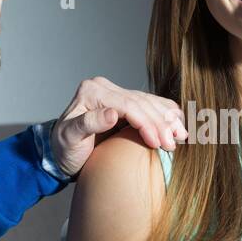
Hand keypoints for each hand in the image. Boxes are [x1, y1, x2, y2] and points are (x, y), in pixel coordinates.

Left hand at [50, 77, 187, 176]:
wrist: (60, 152)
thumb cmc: (64, 148)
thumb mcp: (69, 138)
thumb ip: (89, 123)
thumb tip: (112, 114)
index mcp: (92, 91)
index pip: (127, 104)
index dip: (145, 123)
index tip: (158, 143)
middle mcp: (105, 88)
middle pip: (141, 102)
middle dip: (160, 123)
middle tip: (173, 144)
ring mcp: (116, 94)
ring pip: (149, 102)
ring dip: (167, 118)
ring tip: (181, 135)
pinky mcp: (124, 103)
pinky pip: (149, 104)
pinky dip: (165, 113)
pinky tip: (177, 122)